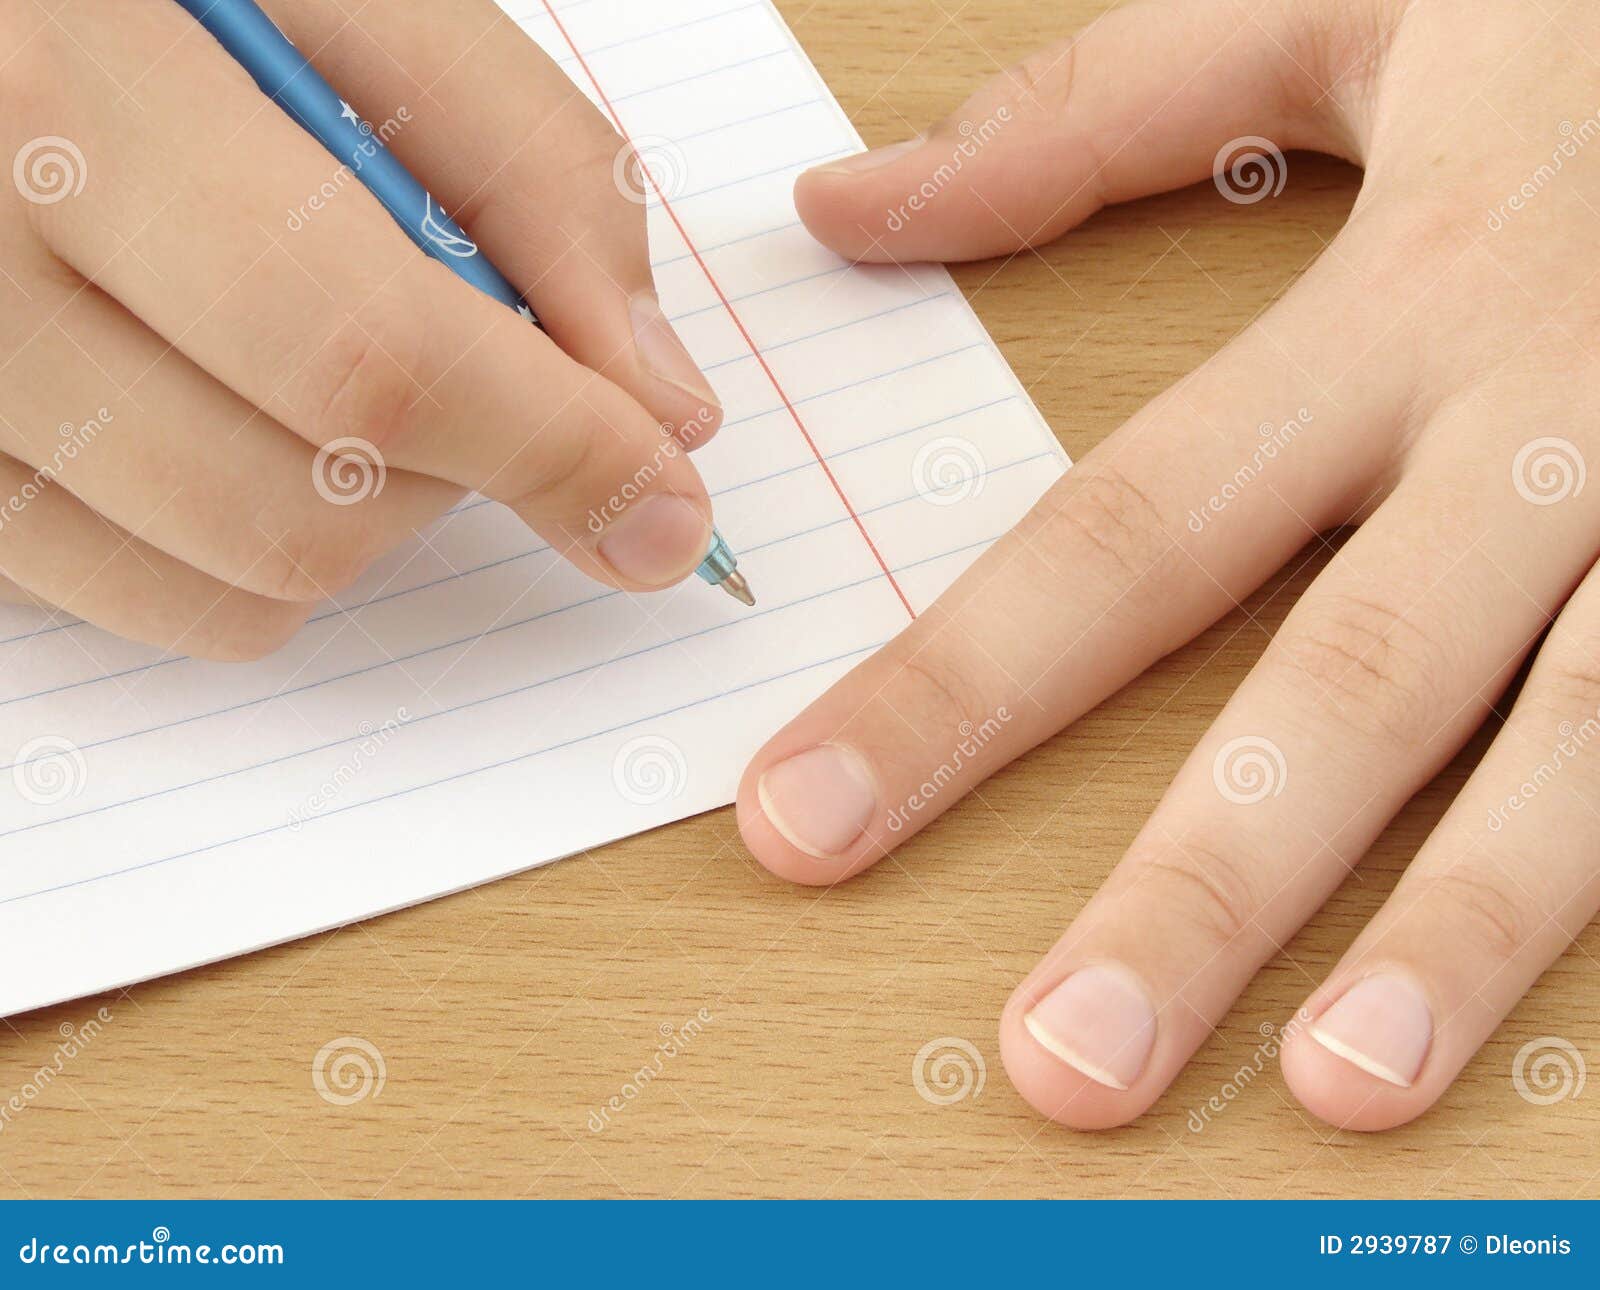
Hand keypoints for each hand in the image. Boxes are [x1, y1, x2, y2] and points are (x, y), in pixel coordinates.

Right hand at [0, 0, 719, 655]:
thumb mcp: (354, 2)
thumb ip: (530, 175)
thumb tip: (663, 409)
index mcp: (68, 102)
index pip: (363, 357)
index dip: (547, 445)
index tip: (661, 495)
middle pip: (311, 508)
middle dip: (456, 463)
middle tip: (459, 355)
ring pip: (244, 585)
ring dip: (364, 507)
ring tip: (320, 355)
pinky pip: (159, 613)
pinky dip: (257, 551)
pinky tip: (237, 414)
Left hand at [739, 0, 1599, 1130]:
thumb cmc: (1590, 28)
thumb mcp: (1358, 10)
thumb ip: (1090, 114)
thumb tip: (843, 202)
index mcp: (1409, 299)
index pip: (1123, 534)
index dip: (953, 692)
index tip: (803, 825)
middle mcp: (1548, 429)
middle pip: (1344, 687)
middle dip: (1199, 889)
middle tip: (1060, 1064)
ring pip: (1580, 752)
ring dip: (1459, 937)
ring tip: (1334, 1095)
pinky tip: (1549, 1035)